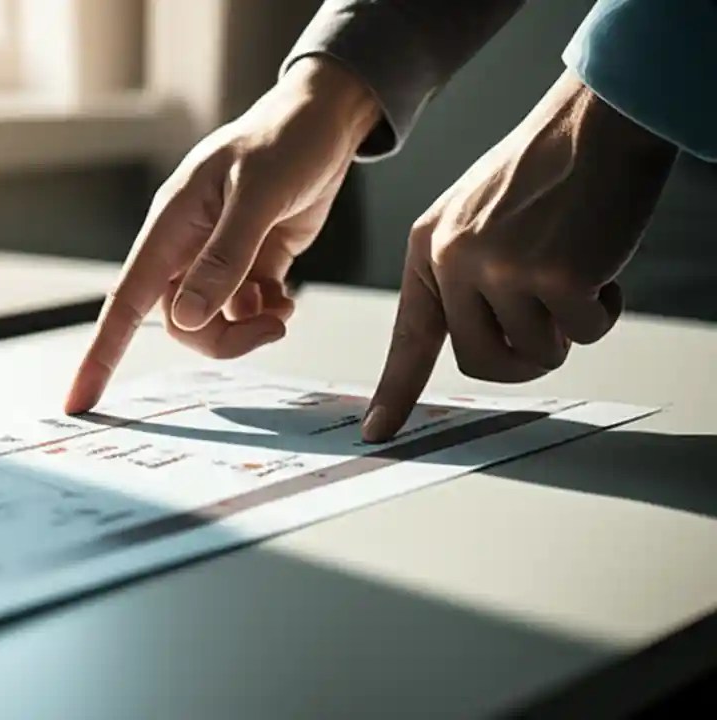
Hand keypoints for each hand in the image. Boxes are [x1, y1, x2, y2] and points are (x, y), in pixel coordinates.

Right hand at [64, 57, 379, 412]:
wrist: (324, 121)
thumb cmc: (285, 141)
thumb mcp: (258, 193)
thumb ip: (226, 256)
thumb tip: (188, 318)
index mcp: (170, 226)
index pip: (124, 302)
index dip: (100, 355)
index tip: (79, 403)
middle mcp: (185, 247)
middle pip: (180, 325)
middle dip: (224, 338)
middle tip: (274, 323)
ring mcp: (216, 257)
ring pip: (211, 324)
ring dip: (249, 328)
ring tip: (284, 308)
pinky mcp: (249, 263)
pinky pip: (241, 311)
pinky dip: (266, 315)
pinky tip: (287, 296)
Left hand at [363, 70, 677, 441]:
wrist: (596, 119)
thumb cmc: (545, 169)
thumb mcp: (475, 215)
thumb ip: (464, 273)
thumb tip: (483, 340)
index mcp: (429, 247)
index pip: (409, 333)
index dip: (395, 391)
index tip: (378, 433)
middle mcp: (454, 260)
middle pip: (480, 362)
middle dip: (520, 358)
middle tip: (550, 321)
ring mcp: (501, 268)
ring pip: (538, 353)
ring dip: (568, 324)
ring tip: (575, 266)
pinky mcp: (555, 275)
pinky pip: (586, 333)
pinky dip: (605, 309)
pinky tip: (601, 260)